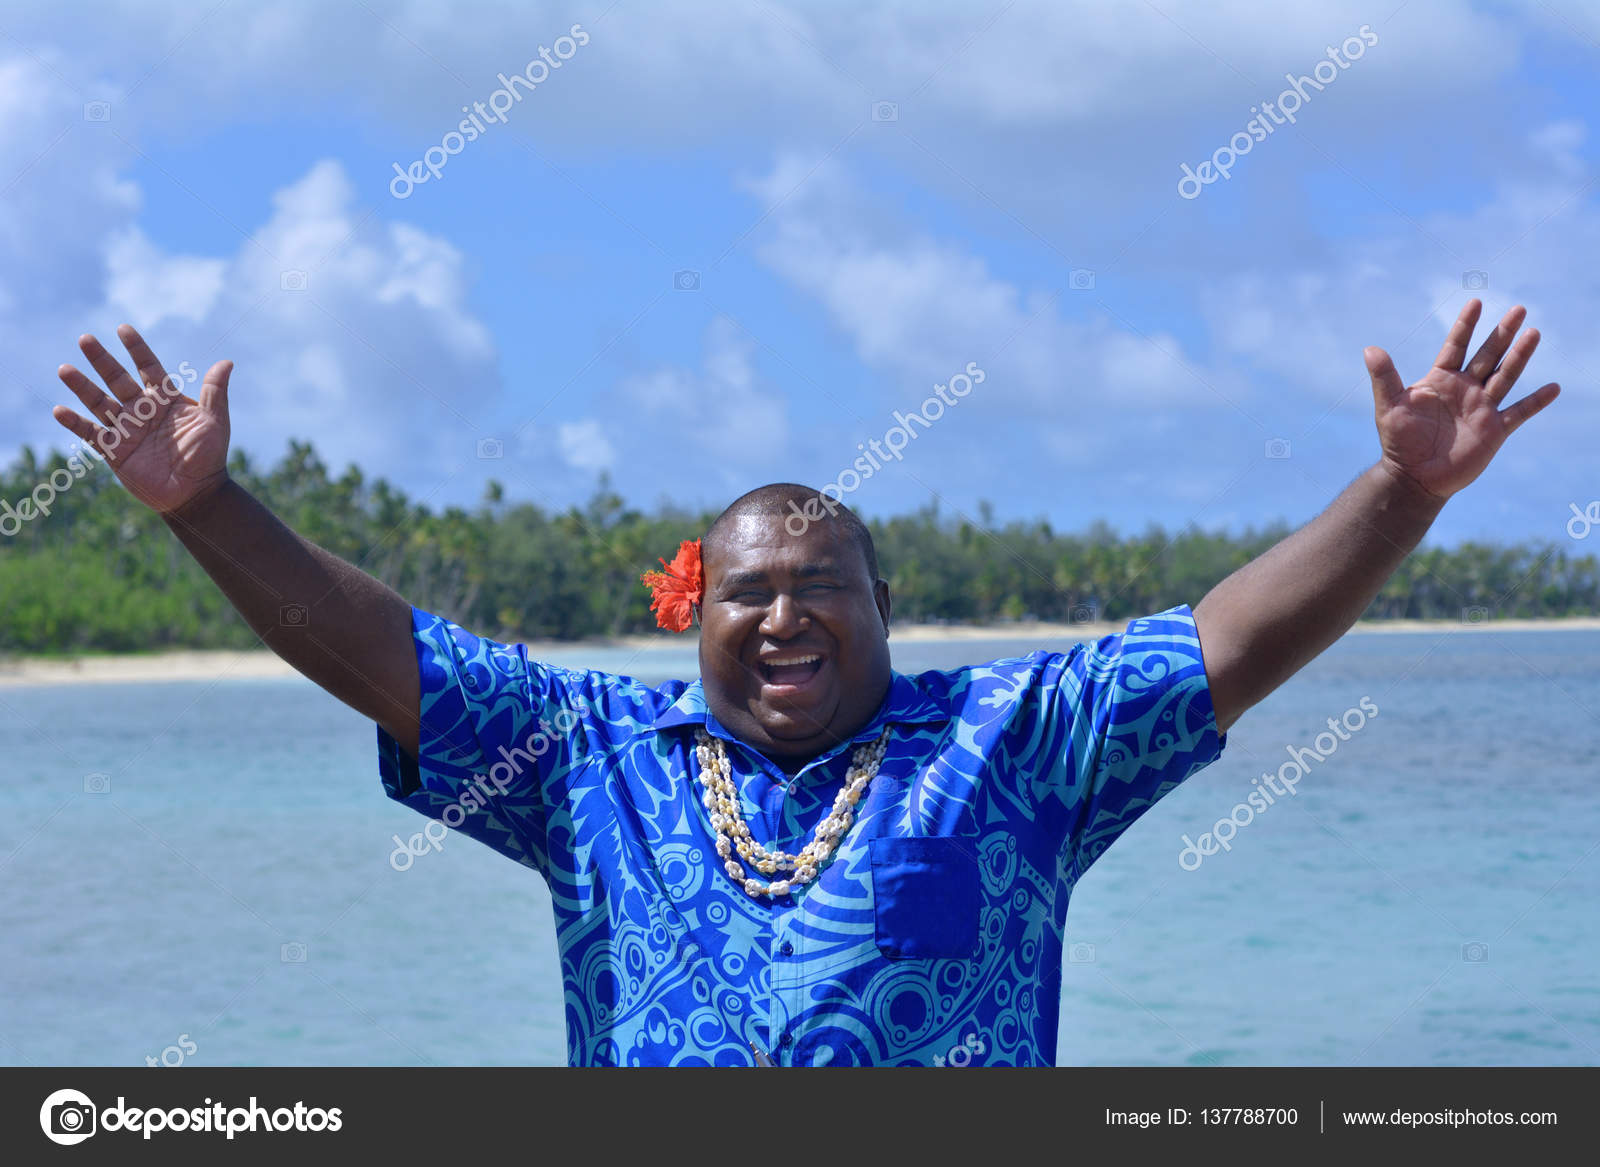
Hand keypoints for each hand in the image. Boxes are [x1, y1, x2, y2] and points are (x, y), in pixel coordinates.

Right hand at [52, 325, 232, 514]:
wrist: (196, 491)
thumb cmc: (209, 455)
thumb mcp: (215, 421)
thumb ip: (215, 392)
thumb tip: (228, 362)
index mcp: (165, 399)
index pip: (148, 367)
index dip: (137, 349)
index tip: (123, 329)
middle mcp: (141, 409)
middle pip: (117, 379)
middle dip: (102, 360)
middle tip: (86, 339)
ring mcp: (126, 428)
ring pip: (99, 402)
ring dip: (82, 386)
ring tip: (65, 369)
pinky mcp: (114, 450)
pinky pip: (90, 434)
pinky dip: (75, 423)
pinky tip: (60, 410)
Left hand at [1365, 300, 1560, 500]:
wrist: (1414, 477)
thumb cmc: (1398, 441)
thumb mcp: (1389, 406)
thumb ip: (1384, 378)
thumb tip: (1370, 349)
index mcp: (1440, 380)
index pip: (1456, 346)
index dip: (1465, 325)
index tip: (1476, 301)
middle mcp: (1464, 389)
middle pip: (1488, 355)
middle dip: (1502, 333)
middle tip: (1519, 309)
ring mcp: (1481, 408)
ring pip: (1505, 376)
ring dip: (1520, 356)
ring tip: (1534, 333)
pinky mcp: (1494, 430)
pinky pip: (1519, 412)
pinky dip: (1536, 401)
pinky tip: (1553, 388)